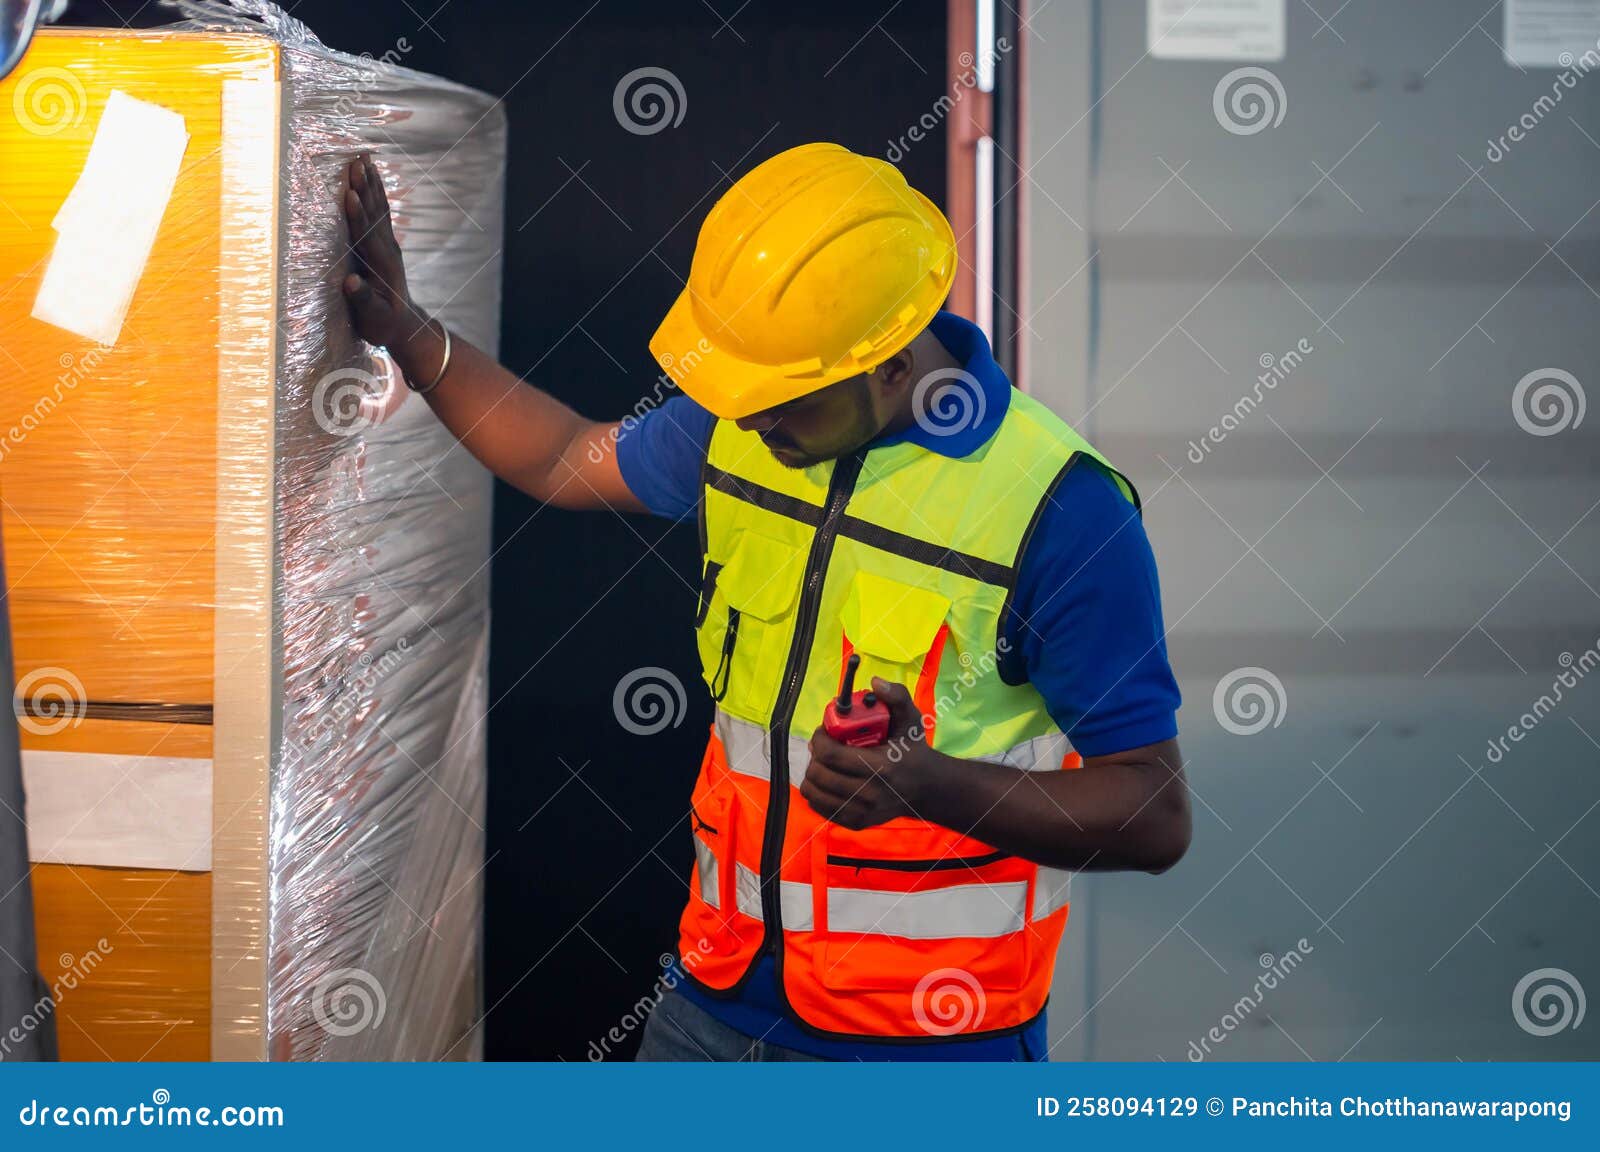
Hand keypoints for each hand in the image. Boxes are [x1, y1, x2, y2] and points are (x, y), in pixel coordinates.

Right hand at [341, 154, 431, 356]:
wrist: (404, 325)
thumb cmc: (383, 325)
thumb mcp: (373, 318)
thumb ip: (363, 300)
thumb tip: (351, 283)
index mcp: (382, 266)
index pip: (366, 235)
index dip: (357, 214)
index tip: (349, 193)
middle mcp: (387, 250)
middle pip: (374, 213)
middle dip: (364, 186)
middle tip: (355, 160)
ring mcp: (388, 244)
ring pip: (378, 207)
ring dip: (370, 182)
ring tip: (362, 158)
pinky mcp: (385, 243)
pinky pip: (379, 211)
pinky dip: (374, 191)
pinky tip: (370, 176)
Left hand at [800, 678, 944, 830]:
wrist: (927, 788)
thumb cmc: (913, 751)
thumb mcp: (911, 720)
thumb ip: (896, 697)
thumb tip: (875, 682)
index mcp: (879, 767)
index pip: (830, 755)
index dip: (819, 739)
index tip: (823, 730)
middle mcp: (869, 793)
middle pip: (819, 774)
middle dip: (815, 755)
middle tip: (823, 744)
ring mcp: (861, 812)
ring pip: (815, 793)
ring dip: (813, 773)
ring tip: (823, 762)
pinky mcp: (856, 822)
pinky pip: (821, 808)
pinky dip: (818, 792)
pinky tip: (828, 779)